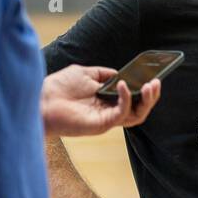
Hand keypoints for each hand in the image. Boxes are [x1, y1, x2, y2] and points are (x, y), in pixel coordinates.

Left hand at [41, 65, 160, 137]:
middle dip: (152, 96)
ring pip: (136, 115)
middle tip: (157, 82)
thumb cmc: (59, 87)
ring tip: (151, 85)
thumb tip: (121, 74)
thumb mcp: (86, 73)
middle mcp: (109, 112)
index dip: (144, 89)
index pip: (133, 98)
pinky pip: (121, 113)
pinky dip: (127, 98)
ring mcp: (107, 119)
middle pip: (139, 108)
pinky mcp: (102, 124)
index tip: (153, 75)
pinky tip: (124, 85)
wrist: (41, 100)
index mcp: (107, 101)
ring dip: (147, 101)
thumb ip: (105, 74)